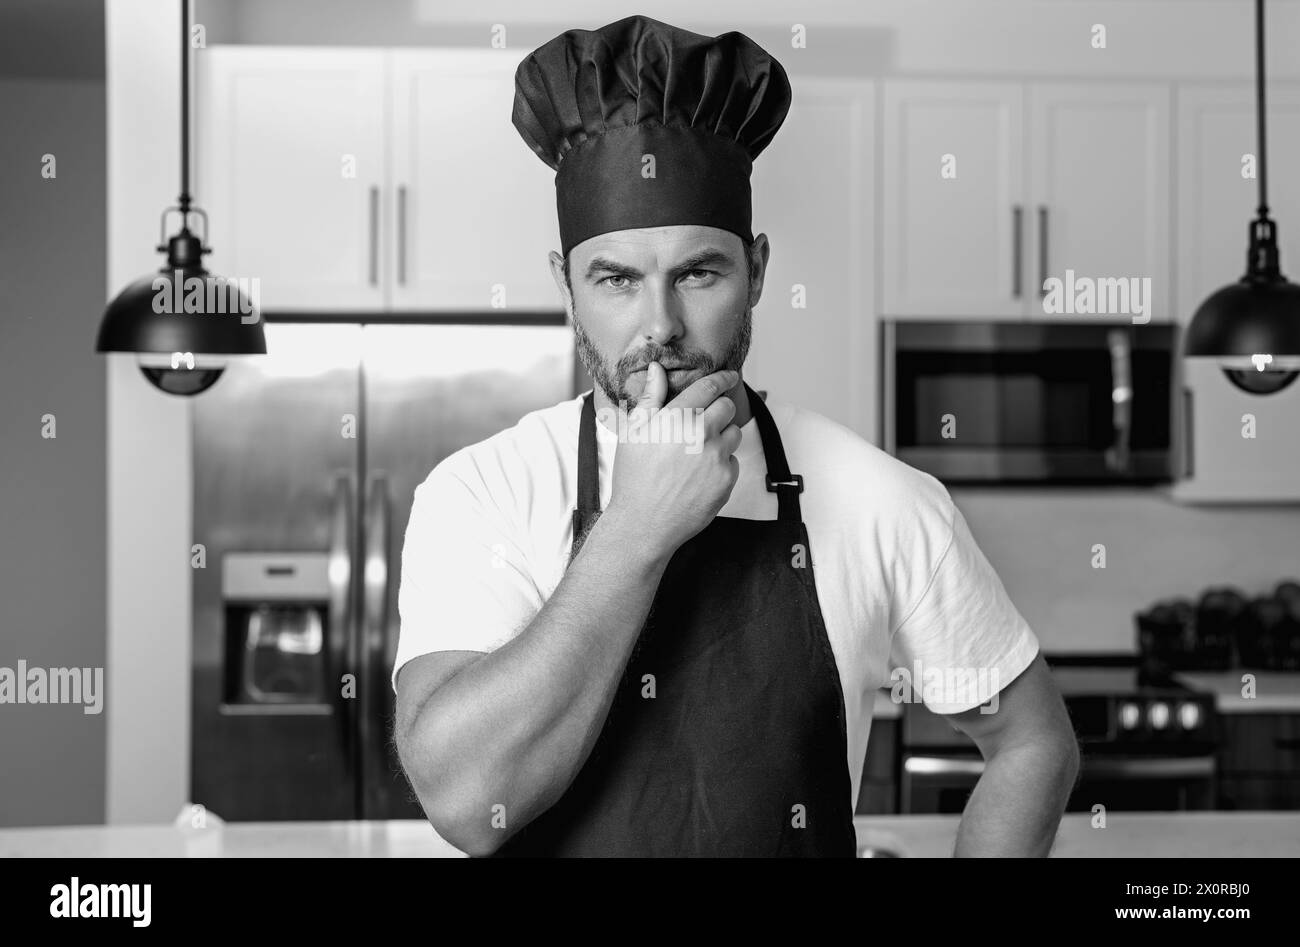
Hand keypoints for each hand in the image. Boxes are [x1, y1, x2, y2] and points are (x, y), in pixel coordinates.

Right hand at [605, 363, 742, 556]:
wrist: (643, 523)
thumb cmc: (634, 477)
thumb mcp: (633, 432)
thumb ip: (650, 398)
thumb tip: (656, 368)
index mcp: (677, 417)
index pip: (710, 386)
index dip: (723, 377)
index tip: (730, 376)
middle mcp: (701, 433)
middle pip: (728, 407)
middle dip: (720, 409)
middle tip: (704, 422)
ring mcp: (717, 457)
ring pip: (734, 434)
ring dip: (723, 437)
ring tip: (698, 452)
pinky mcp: (726, 480)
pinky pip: (733, 462)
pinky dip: (722, 465)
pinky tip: (700, 475)